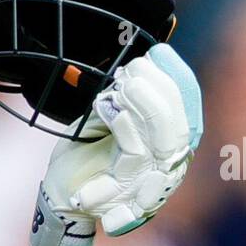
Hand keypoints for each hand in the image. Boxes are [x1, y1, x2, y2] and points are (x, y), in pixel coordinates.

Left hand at [43, 44, 202, 237]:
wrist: (59, 192)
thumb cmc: (83, 156)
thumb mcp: (105, 118)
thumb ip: (123, 98)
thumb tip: (137, 64)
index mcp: (166, 144)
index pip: (185, 110)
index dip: (177, 79)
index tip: (160, 53)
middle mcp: (167, 164)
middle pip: (179, 124)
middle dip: (162, 89)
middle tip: (137, 65)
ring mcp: (149, 179)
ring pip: (164, 140)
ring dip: (147, 106)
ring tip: (127, 84)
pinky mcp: (126, 190)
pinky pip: (137, 155)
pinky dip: (129, 129)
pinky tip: (117, 111)